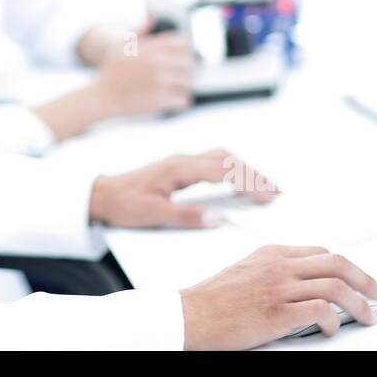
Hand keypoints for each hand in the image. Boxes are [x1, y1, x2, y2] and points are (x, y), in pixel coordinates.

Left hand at [88, 149, 278, 228]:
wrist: (101, 194)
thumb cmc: (123, 203)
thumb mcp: (153, 214)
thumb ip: (186, 216)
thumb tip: (217, 218)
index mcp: (179, 168)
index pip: (222, 172)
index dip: (247, 183)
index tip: (267, 195)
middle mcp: (183, 160)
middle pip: (227, 160)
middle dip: (254, 174)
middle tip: (275, 191)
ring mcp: (182, 161)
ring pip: (222, 157)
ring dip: (245, 169)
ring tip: (265, 186)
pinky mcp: (180, 167)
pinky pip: (213, 161)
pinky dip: (233, 168)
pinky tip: (240, 179)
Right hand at [90, 16, 195, 118]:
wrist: (101, 97)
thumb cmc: (111, 71)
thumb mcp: (121, 45)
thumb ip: (140, 30)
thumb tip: (153, 16)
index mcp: (150, 47)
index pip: (183, 43)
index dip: (182, 51)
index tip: (177, 59)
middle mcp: (157, 62)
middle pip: (190, 62)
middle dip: (183, 69)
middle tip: (174, 75)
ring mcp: (159, 81)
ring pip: (187, 81)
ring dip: (180, 86)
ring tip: (169, 89)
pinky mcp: (160, 99)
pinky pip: (184, 99)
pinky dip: (178, 101)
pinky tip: (169, 100)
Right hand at [180, 244, 376, 349]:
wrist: (187, 315)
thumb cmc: (212, 299)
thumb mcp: (245, 272)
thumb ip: (274, 271)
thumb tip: (305, 284)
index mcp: (271, 253)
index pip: (321, 253)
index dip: (347, 267)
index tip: (361, 280)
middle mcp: (278, 266)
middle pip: (336, 263)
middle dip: (365, 280)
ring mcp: (278, 288)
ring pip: (335, 286)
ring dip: (359, 304)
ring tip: (367, 316)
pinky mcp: (276, 313)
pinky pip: (320, 310)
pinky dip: (333, 320)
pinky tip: (332, 328)